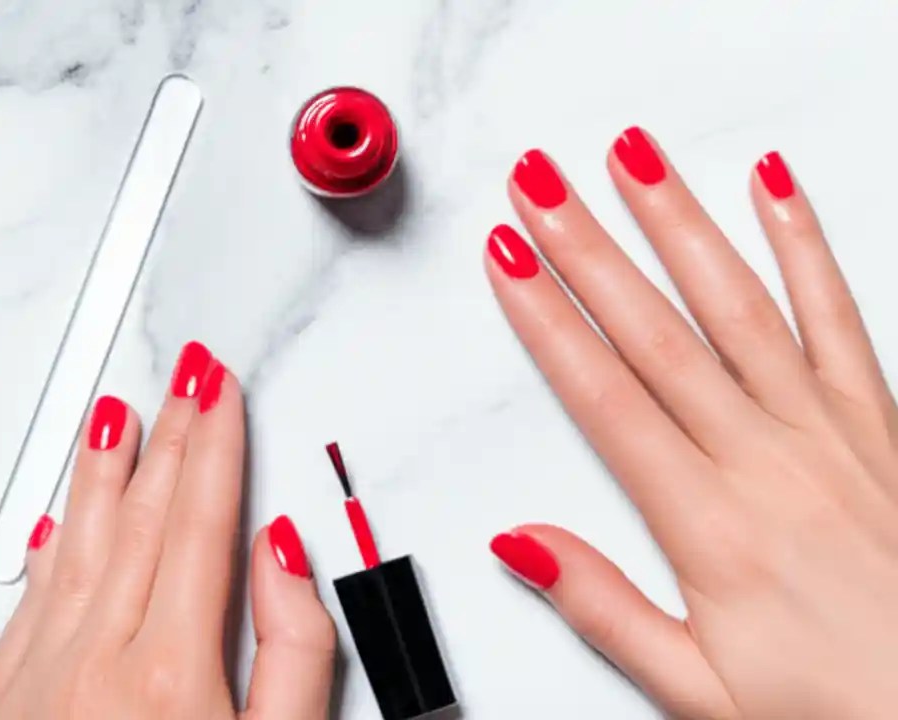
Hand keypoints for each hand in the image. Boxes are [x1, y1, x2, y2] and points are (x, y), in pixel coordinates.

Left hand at [0, 344, 335, 718]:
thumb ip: (292, 654)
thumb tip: (280, 557)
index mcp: (170, 675)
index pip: (199, 526)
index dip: (214, 448)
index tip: (219, 394)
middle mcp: (93, 665)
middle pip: (140, 521)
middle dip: (169, 438)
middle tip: (184, 380)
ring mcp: (37, 682)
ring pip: (74, 547)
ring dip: (100, 473)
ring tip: (113, 416)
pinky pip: (24, 604)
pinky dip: (46, 549)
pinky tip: (57, 518)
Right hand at [485, 129, 897, 717]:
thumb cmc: (833, 703)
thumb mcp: (696, 689)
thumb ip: (603, 607)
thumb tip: (523, 542)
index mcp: (710, 525)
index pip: (605, 398)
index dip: (548, 321)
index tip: (507, 261)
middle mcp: (767, 460)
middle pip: (657, 333)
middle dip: (589, 248)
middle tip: (541, 183)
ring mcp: (828, 431)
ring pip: (740, 306)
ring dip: (680, 225)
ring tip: (634, 160)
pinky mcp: (879, 420)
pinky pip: (839, 317)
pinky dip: (806, 245)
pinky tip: (773, 188)